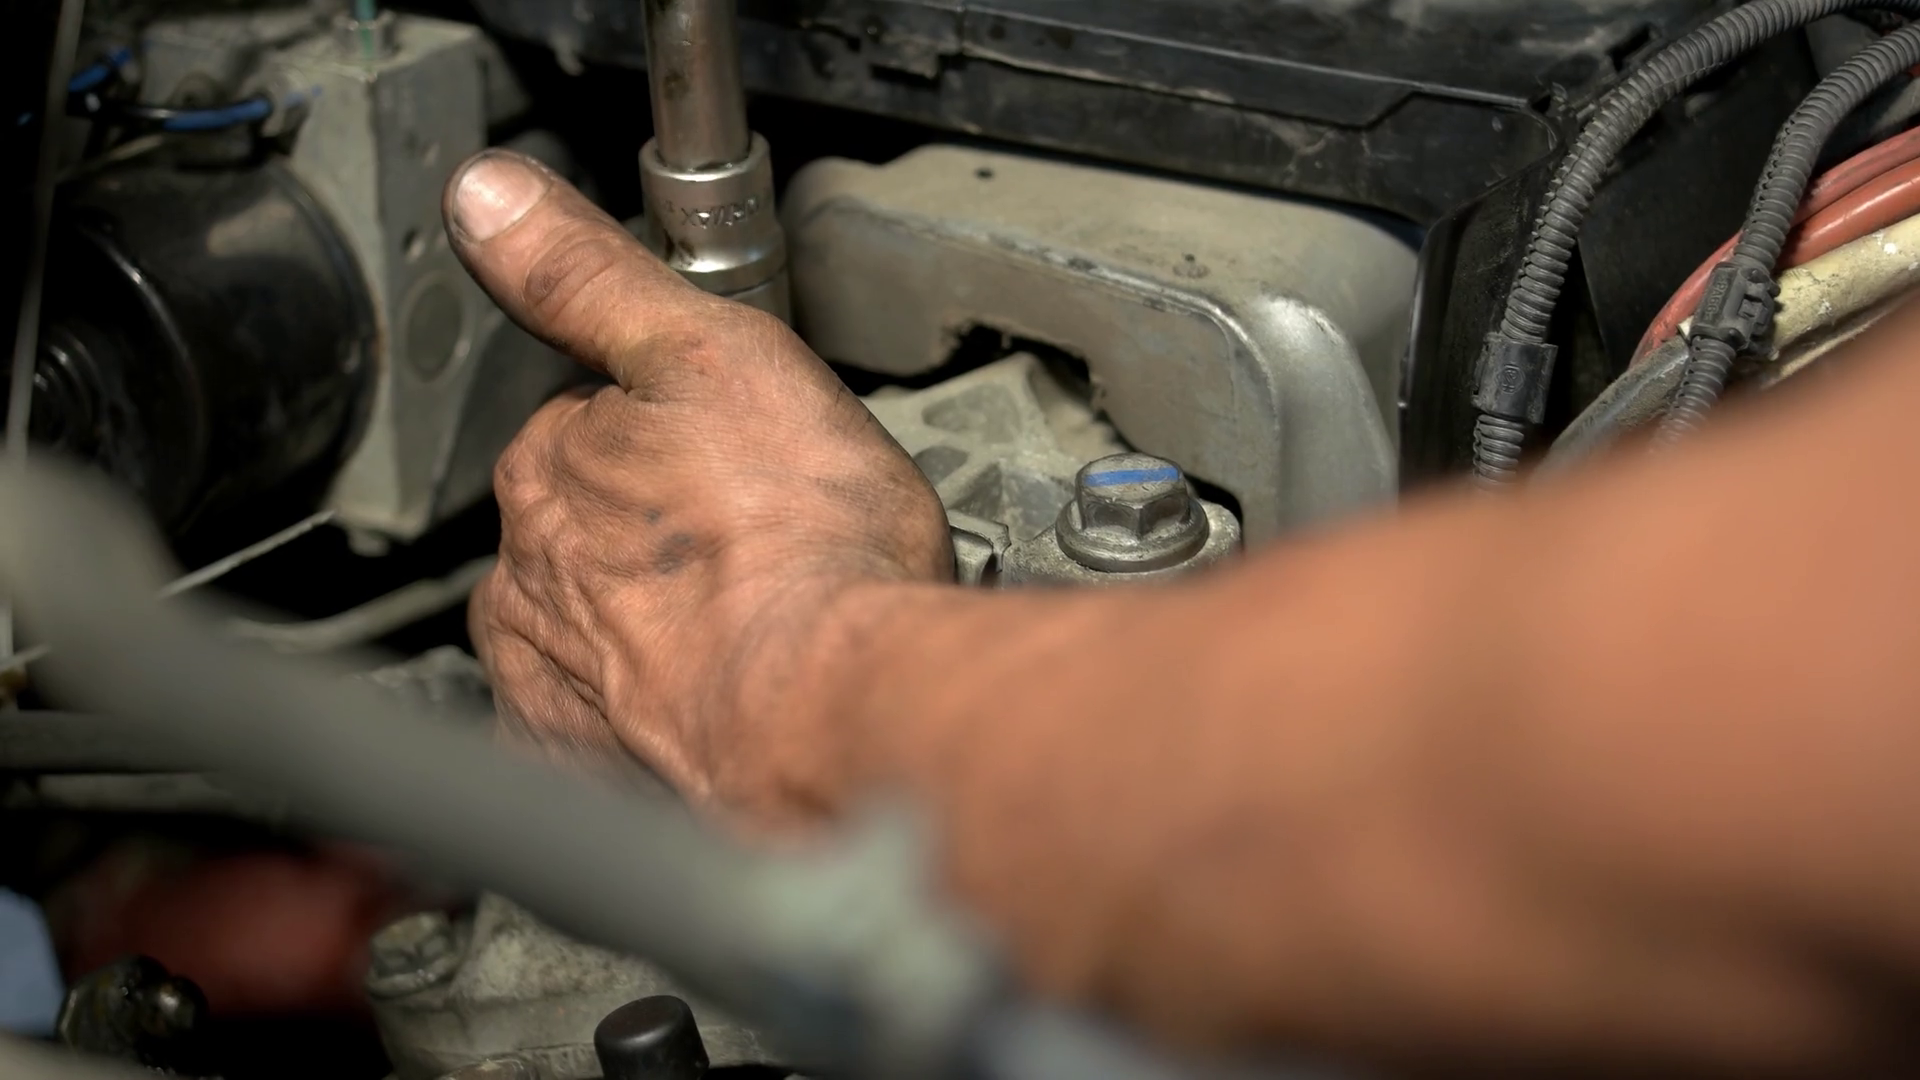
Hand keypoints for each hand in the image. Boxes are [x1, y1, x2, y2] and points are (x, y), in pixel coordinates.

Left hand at [444, 150, 951, 814]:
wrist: (837, 710)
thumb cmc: (800, 547)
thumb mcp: (707, 351)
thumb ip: (587, 275)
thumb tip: (486, 198)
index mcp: (548, 468)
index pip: (586, 432)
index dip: (665, 438)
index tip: (727, 458)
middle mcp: (524, 580)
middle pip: (583, 538)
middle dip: (652, 539)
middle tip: (753, 545)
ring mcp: (548, 685)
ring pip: (593, 637)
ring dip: (652, 631)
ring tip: (751, 628)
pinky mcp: (581, 773)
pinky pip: (597, 738)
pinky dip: (644, 725)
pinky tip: (716, 708)